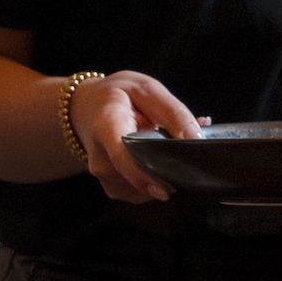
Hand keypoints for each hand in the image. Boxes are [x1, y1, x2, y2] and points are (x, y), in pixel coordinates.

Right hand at [69, 72, 200, 204]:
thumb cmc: (116, 96)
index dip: (145, 176)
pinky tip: (153, 157)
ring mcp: (106, 177)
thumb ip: (172, 110)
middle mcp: (101, 159)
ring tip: (161, 145)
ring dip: (163, 171)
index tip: (166, 189)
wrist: (86, 108)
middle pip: (141, 177)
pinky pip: (144, 191)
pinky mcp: (114, 188)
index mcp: (106, 127)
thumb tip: (196, 137)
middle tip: (179, 142)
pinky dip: (155, 177)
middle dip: (168, 167)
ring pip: (147, 188)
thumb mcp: (144, 88)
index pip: (122, 157)